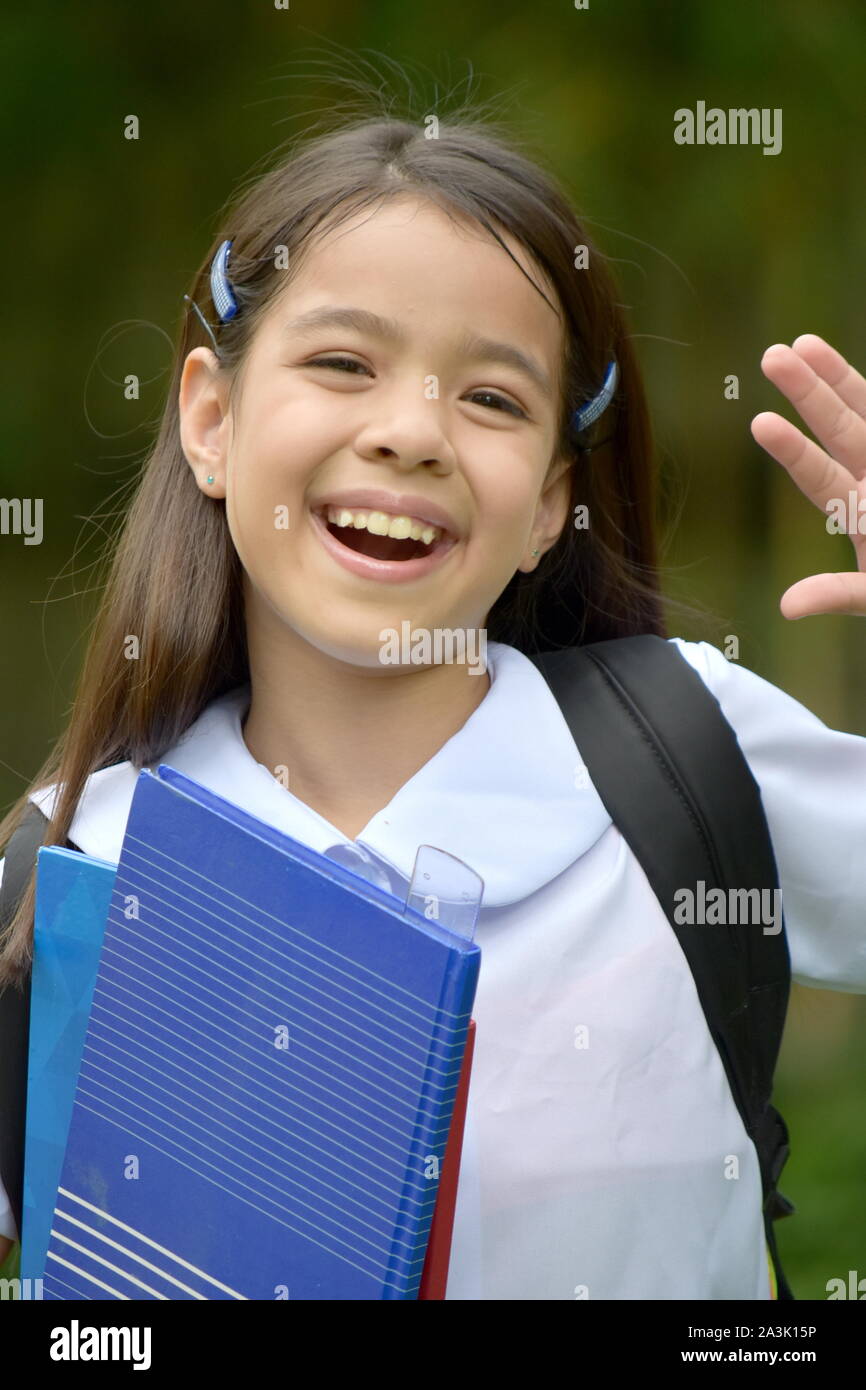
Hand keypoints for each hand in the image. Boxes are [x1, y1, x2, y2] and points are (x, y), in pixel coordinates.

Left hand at [751, 333, 865, 617]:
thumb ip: (838, 594)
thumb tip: (787, 607)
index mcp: (858, 511)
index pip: (819, 476)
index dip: (793, 450)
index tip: (760, 421)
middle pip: (840, 429)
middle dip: (809, 393)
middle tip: (771, 355)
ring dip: (842, 379)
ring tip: (805, 343)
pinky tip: (860, 384)